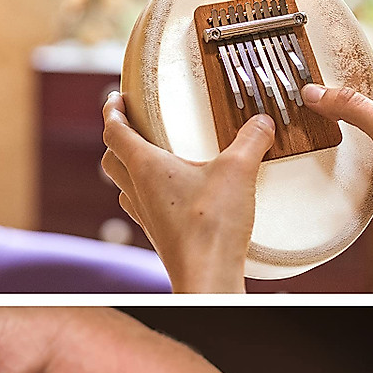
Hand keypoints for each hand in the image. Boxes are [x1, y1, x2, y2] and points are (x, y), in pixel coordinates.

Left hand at [102, 91, 275, 292]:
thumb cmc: (212, 224)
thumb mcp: (238, 171)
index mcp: (146, 166)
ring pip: (123, 186)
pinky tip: (173, 197)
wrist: (207, 274)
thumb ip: (251, 140)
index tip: (115, 98)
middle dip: (117, 139)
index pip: (114, 130)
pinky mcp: (160, 236)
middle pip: (111, 159)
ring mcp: (146, 216)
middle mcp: (138, 190)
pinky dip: (149, 195)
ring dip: (129, 169)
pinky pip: (143, 208)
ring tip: (151, 160)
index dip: (112, 110)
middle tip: (131, 126)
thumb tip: (262, 121)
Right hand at [301, 55, 372, 230]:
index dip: (359, 58)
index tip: (329, 56)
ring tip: (304, 124)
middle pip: (364, 102)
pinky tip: (318, 163)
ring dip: (335, 134)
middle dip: (337, 97)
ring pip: (356, 137)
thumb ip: (352, 107)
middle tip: (306, 92)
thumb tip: (314, 91)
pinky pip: (355, 170)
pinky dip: (338, 168)